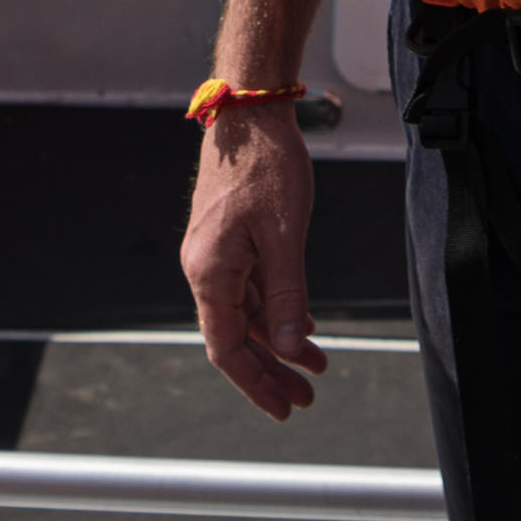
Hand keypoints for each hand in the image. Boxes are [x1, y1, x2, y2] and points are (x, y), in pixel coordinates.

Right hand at [180, 104, 328, 417]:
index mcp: (210, 273)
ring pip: (245, 313)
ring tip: (315, 366)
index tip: (283, 408)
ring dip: (277, 340)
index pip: (227, 347)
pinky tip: (302, 325)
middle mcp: (205, 269)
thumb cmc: (266, 166)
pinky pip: (250, 288)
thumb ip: (285, 295)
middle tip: (305, 399)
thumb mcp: (284, 235)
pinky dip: (274, 310)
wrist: (249, 112)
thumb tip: (286, 347)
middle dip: (271, 370)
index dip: (255, 382)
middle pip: (236, 336)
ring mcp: (215, 254)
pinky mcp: (228, 240)